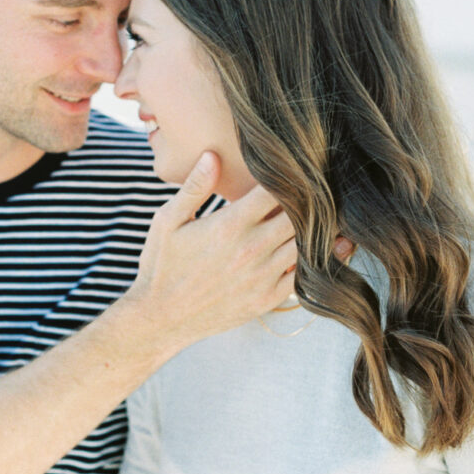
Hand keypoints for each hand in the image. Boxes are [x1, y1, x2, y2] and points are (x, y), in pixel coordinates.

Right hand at [125, 153, 297, 355]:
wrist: (161, 318)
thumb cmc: (161, 265)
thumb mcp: (168, 220)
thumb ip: (194, 187)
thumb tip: (213, 155)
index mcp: (230, 224)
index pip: (276, 190)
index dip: (286, 176)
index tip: (287, 169)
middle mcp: (252, 249)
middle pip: (301, 214)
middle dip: (306, 199)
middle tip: (307, 189)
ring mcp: (263, 276)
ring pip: (307, 243)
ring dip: (313, 228)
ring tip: (313, 215)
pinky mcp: (267, 299)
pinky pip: (303, 275)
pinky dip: (311, 260)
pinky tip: (309, 249)